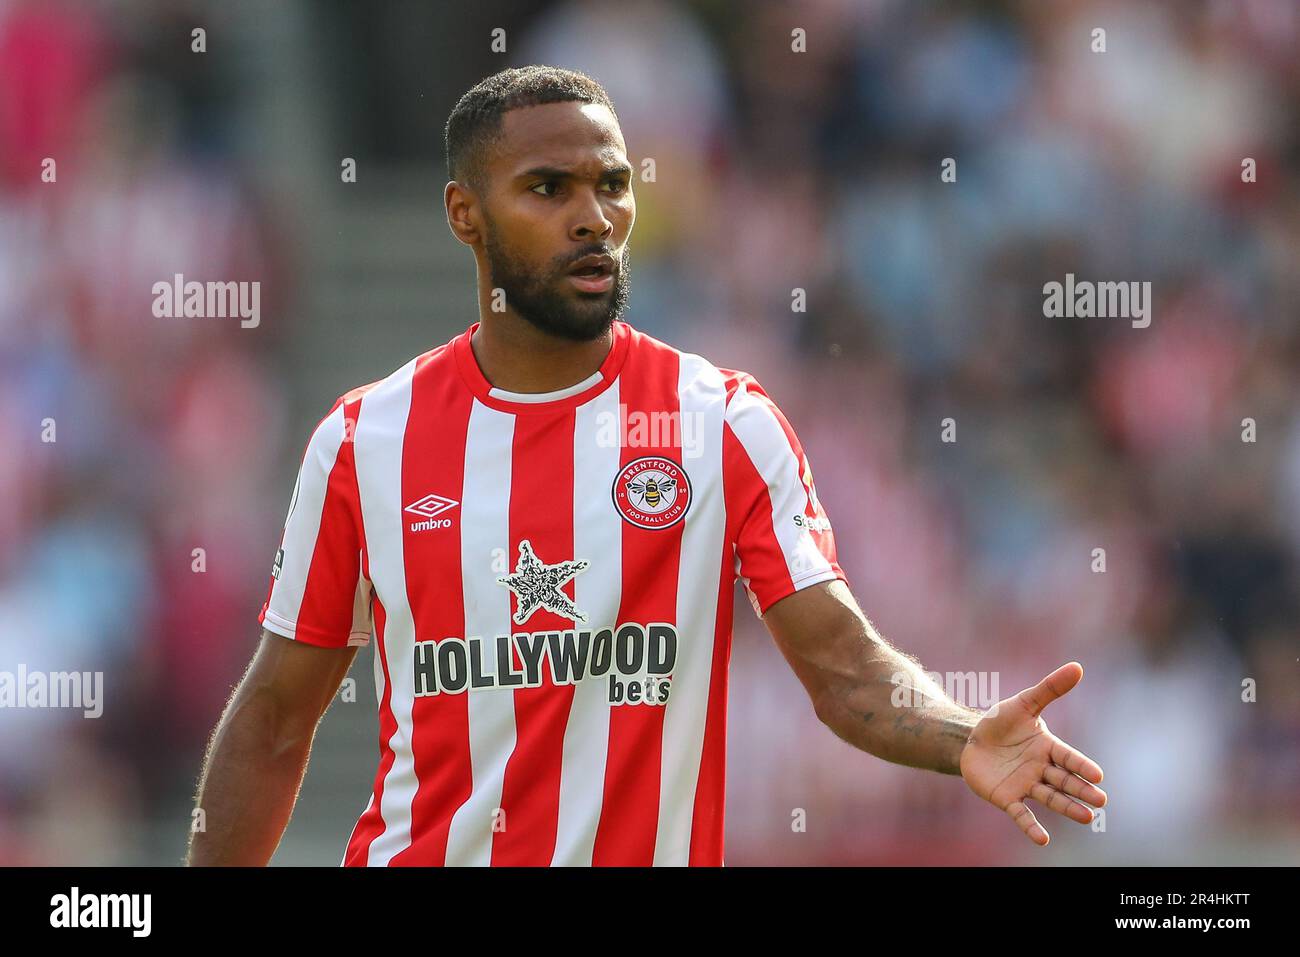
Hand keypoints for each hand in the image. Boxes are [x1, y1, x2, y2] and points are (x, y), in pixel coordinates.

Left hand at [959, 662, 1106, 845]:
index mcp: (1048, 747)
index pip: (1068, 757)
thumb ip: (1049, 688)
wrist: (970, 738)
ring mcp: (1025, 785)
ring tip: (1087, 818)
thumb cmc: (1001, 721)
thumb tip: (1077, 666)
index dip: (1082, 766)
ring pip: (1049, 798)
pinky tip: (1043, 839)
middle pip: (1064, 781)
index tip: (1099, 776)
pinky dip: (1031, 827)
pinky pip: (1021, 814)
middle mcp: (1041, 769)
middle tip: (1101, 801)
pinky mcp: (1007, 798)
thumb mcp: (1024, 703)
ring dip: (1067, 808)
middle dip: (1081, 790)